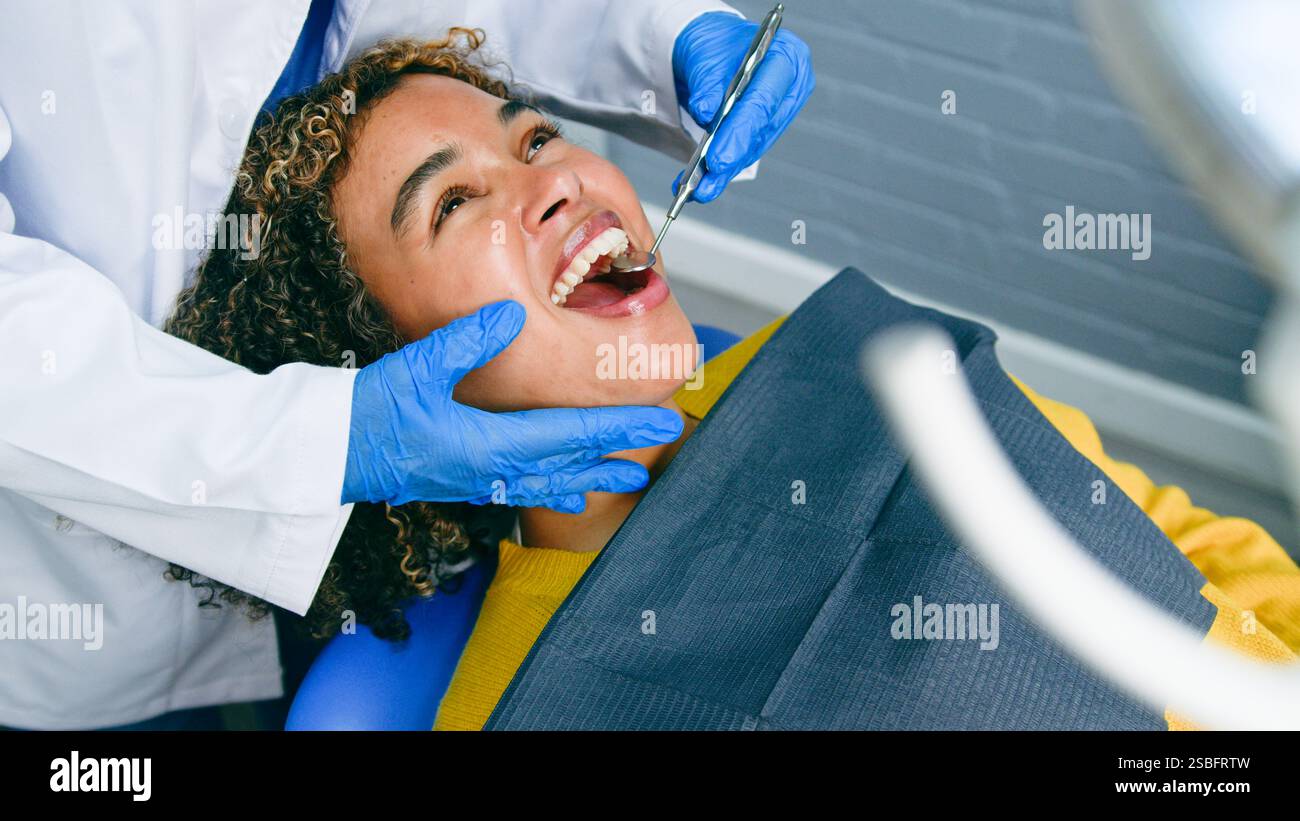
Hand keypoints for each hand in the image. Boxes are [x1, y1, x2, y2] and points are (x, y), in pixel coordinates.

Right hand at [341, 300, 683, 511]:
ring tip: (632, 478)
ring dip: (594, 474)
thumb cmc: (363, 414)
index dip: (619, 426)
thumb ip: (464, 342)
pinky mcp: (463, 481)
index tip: (662, 419)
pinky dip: (555, 488)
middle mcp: (492, 470)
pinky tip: (568, 493)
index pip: (571, 434)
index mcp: (489, 445)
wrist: (322, 457)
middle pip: (571, 459)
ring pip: (552, 480)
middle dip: (619, 448)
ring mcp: (479, 481)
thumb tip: (511, 316)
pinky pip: (523, 489)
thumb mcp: (413, 369)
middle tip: (668, 439)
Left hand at [671, 10, 814, 202]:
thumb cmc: (715, 44)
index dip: (739, 133)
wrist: (715, 48)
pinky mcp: (768, 129)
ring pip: (753, 147)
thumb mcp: (705, 54)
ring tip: (697, 190)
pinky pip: (746, 152)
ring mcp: (782, 110)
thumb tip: (705, 111)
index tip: (716, 159)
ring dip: (724, 172)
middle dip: (730, 159)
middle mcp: (791, 87)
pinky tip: (700, 184)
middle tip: (706, 184)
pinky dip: (723, 168)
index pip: (762, 101)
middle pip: (760, 130)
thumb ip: (707, 82)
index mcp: (786, 57)